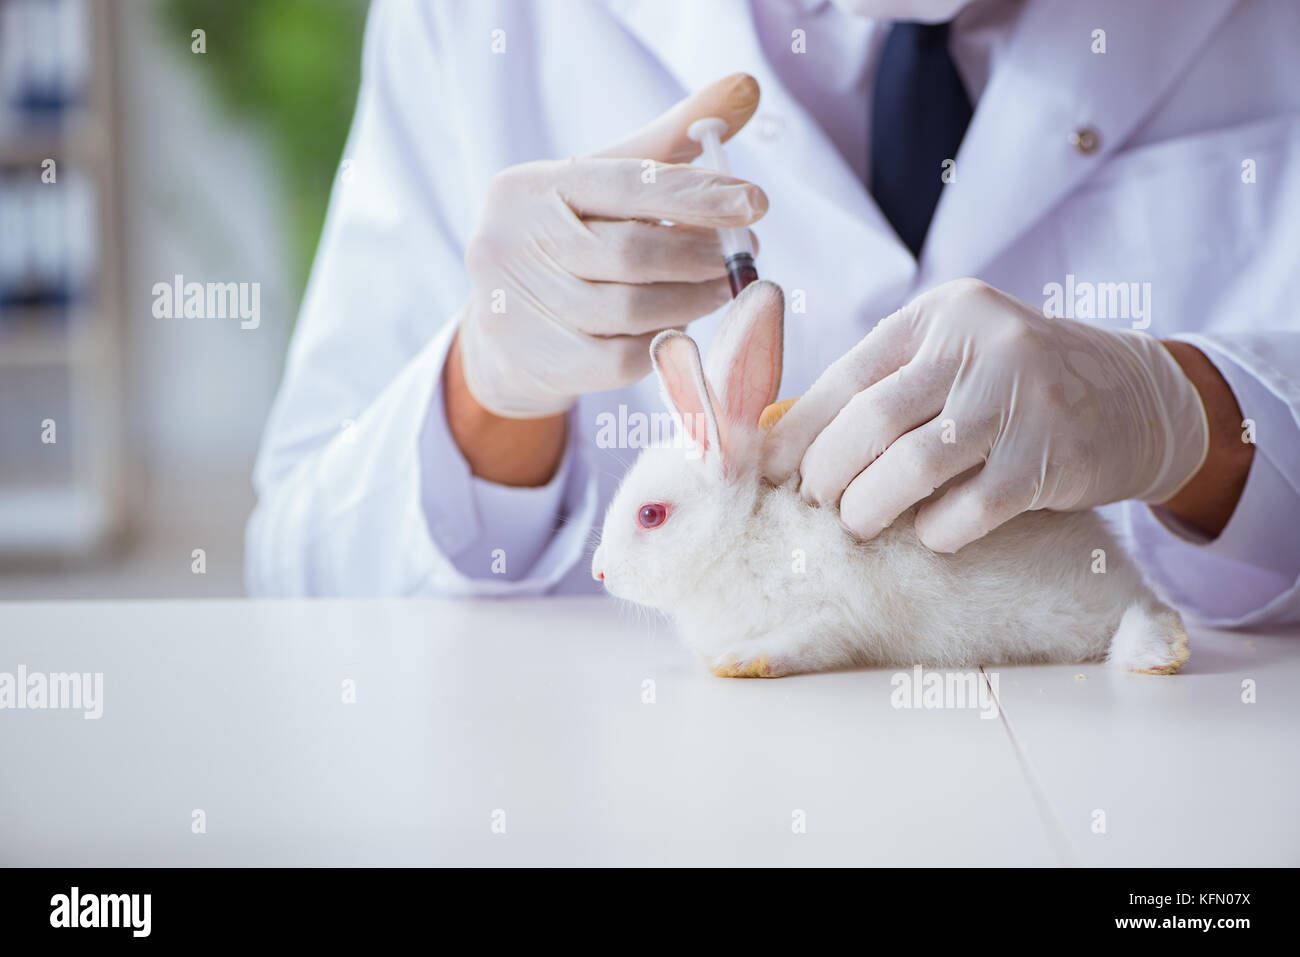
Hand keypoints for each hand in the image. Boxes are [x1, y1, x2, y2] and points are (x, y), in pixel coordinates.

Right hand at [455, 73, 766, 419]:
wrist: (506, 327)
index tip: (755, 204)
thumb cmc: (569, 240)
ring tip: (722, 288)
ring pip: (630, 311)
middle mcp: (508, 242)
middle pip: (630, 253)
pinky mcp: (534, 359)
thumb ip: (670, 143)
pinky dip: (660, 342)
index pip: (625, 185)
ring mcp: (514, 306)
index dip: (696, 195)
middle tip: (742, 256)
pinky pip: (620, 358)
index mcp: (528, 186)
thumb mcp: (605, 185)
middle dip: (699, 255)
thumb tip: (746, 91)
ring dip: (691, 302)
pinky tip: (678, 326)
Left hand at [762, 279, 1210, 551]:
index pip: (848, 376)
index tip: (768, 471)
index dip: (798, 431)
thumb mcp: (953, 359)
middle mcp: (981, 343)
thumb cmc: (1015, 388)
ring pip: (914, 466)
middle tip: (815, 504)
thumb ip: (885, 386)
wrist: (1136, 398)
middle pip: (872, 421)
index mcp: (941, 315)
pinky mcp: (1053, 456)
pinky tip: (930, 533)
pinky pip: (970, 509)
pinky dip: (936, 531)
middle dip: (828, 474)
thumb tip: (783, 441)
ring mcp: (1023, 398)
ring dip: (870, 507)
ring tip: (858, 524)